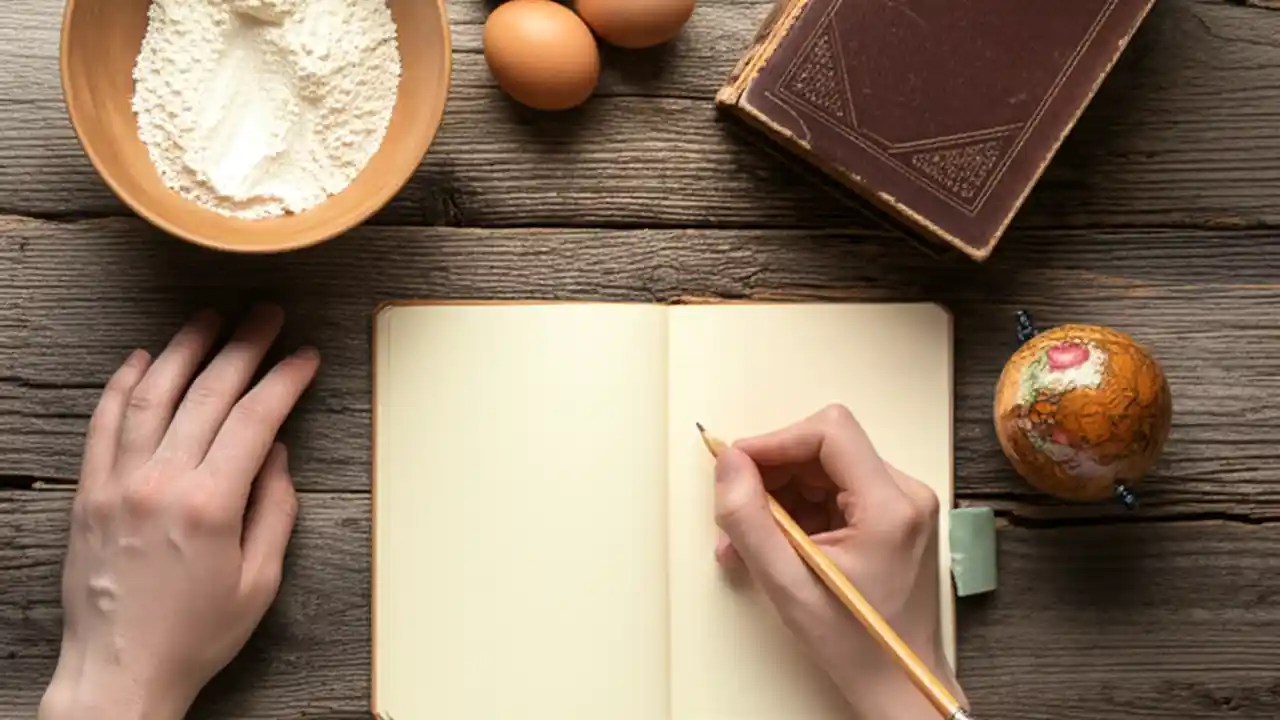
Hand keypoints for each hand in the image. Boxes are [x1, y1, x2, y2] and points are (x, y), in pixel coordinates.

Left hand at [39, 306, 320, 719]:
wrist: (119, 671)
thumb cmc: (196, 635)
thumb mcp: (260, 581)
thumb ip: (274, 510)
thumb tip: (278, 455)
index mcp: (212, 504)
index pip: (256, 419)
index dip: (285, 380)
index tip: (305, 356)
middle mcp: (161, 483)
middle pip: (208, 394)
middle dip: (244, 346)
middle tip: (267, 316)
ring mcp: (119, 484)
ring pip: (153, 396)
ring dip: (185, 350)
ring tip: (210, 320)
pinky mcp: (89, 494)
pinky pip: (104, 424)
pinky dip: (123, 385)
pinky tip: (143, 360)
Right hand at [713, 404, 964, 719]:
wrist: (898, 683)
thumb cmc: (856, 645)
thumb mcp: (788, 585)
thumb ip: (750, 520)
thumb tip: (729, 463)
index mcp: (890, 507)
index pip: (829, 433)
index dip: (775, 441)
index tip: (737, 466)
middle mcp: (905, 495)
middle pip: (825, 448)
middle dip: (773, 474)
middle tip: (737, 512)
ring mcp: (902, 505)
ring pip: (825, 469)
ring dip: (780, 496)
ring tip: (749, 541)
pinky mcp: (891, 518)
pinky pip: (834, 492)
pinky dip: (799, 511)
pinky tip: (775, 545)